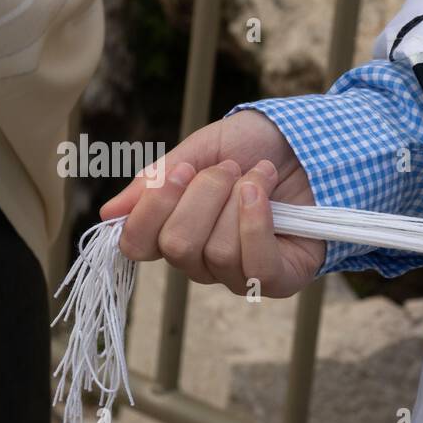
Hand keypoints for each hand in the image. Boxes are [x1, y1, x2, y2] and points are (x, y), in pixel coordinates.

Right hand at [100, 111, 324, 296]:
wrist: (313, 142)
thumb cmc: (256, 146)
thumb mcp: (200, 149)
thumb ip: (157, 180)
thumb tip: (109, 215)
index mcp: (175, 229)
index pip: (136, 244)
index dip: (152, 208)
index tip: (180, 170)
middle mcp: (202, 260)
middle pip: (177, 246)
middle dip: (204, 195)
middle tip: (231, 168)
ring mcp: (239, 274)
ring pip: (217, 253)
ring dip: (238, 201)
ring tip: (259, 176)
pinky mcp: (278, 280)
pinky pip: (255, 267)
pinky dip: (257, 223)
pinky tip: (263, 194)